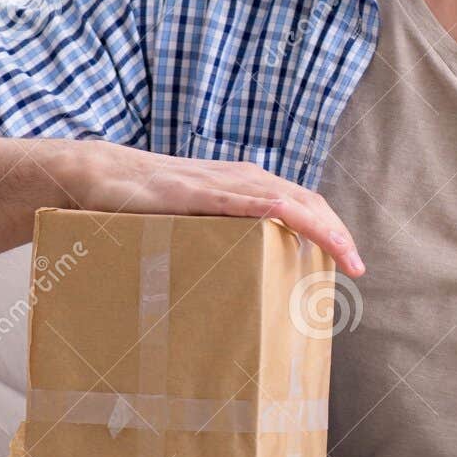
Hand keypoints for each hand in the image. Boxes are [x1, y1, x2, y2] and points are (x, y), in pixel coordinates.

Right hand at [52, 139, 365, 277]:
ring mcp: (222, 183)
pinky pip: (249, 199)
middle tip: (357, 267)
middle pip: (307, 202)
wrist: (99, 177)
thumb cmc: (145, 205)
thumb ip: (221, 239)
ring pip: (289, 200)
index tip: (350, 260)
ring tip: (344, 256)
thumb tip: (242, 279)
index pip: (303, 204)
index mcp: (245, 185)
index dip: (331, 228)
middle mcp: (242, 179)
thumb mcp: (194, 222)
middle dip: (337, 233)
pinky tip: (297, 223)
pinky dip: (280, 210)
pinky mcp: (200, 192)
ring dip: (323, 227)